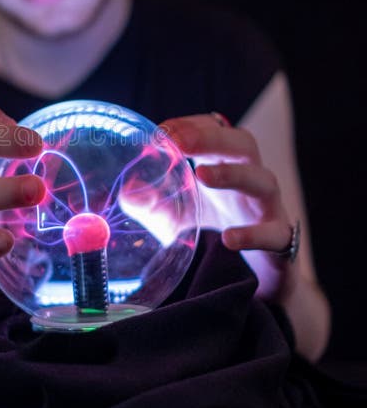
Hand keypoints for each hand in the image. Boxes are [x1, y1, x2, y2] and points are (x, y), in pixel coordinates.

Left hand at [159, 113, 296, 299]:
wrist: (259, 281)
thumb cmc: (217, 236)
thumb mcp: (176, 219)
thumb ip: (151, 205)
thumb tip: (126, 192)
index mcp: (226, 166)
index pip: (215, 130)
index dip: (191, 126)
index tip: (162, 130)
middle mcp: (251, 179)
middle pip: (242, 144)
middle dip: (212, 138)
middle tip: (180, 141)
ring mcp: (269, 208)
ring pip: (263, 180)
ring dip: (233, 174)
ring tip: (203, 175)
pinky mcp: (281, 240)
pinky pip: (274, 233)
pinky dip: (253, 234)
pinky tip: (229, 238)